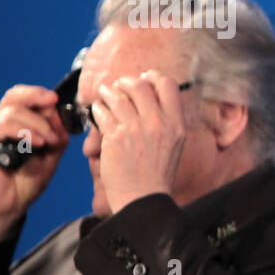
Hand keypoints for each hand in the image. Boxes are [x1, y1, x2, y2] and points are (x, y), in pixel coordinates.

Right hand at [0, 84, 70, 241]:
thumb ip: (56, 132)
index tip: (55, 99)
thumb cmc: (27, 180)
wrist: (11, 204)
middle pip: (13, 96)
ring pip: (13, 112)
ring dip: (38, 125)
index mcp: (13, 124)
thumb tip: (58, 111)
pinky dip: (25, 132)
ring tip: (49, 142)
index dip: (37, 93)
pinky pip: (2, 126)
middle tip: (54, 113)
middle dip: (38, 100)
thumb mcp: (51, 153)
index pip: (19, 96)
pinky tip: (39, 143)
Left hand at [93, 71, 186, 211]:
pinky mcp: (115, 137)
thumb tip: (151, 96)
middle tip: (119, 86)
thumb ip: (167, 120)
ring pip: (117, 95)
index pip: (168, 85)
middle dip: (126, 82)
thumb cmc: (156, 174)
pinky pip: (102, 112)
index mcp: (176, 124)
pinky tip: (97, 111)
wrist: (143, 198)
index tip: (144, 79)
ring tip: (104, 95)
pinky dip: (97, 108)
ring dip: (108, 92)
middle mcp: (158, 123)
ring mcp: (136, 129)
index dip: (153, 77)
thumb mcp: (174, 144)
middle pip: (140, 85)